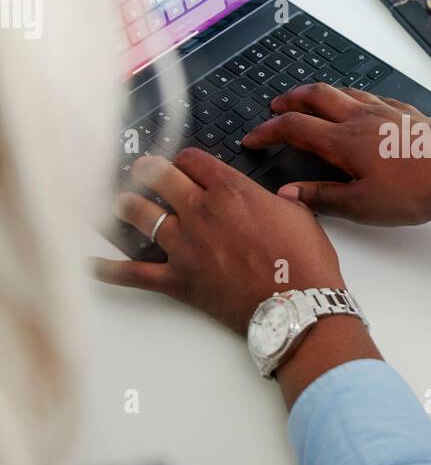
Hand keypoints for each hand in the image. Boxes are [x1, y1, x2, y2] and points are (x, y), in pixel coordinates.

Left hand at [92, 147, 344, 335]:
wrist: (298, 305)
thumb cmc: (304, 262)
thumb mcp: (298, 214)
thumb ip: (276, 199)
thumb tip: (274, 198)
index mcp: (231, 190)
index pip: (192, 160)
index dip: (185, 159)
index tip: (183, 164)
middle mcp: (201, 211)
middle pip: (159, 177)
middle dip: (147, 170)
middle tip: (140, 170)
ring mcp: (185, 245)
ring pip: (140, 215)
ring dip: (126, 205)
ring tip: (120, 202)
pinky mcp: (178, 279)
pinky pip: (133, 273)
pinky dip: (109, 269)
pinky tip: (91, 264)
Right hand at [243, 84, 430, 223]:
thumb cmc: (414, 191)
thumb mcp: (361, 205)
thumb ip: (321, 196)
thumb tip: (286, 192)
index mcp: (343, 141)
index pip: (294, 127)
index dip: (268, 131)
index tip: (252, 138)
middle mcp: (360, 118)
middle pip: (315, 96)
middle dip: (290, 99)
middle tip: (275, 106)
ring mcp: (385, 111)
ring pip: (344, 91)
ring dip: (319, 93)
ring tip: (309, 100)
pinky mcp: (407, 113)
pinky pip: (372, 96)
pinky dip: (354, 96)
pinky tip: (360, 104)